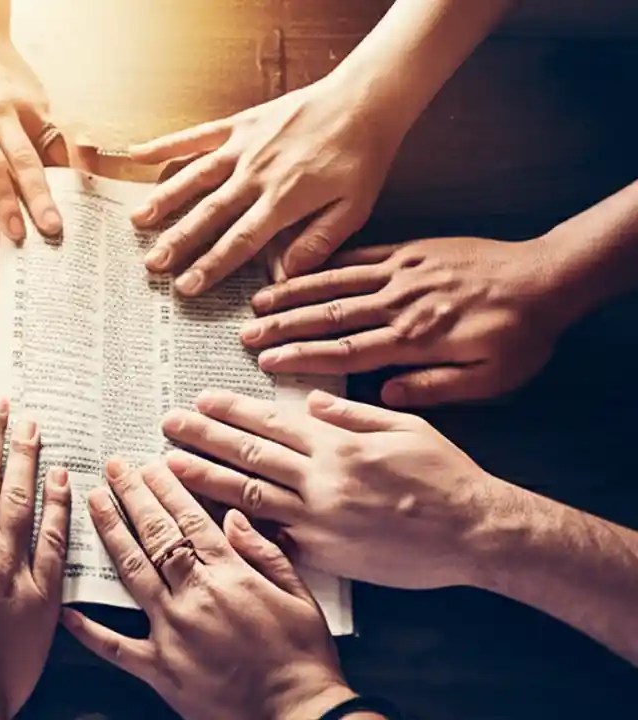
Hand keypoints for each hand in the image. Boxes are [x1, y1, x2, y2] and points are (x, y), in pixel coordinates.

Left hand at [0, 29, 67, 241]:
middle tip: (51, 231)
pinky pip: (57, 140)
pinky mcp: (42, 105)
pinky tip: (72, 196)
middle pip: (24, 160)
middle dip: (38, 198)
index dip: (2, 198)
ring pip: (47, 151)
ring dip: (58, 187)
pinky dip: (66, 168)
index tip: (13, 230)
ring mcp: (26, 107)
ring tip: (65, 221)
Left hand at [62, 460, 352, 719]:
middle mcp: (194, 596)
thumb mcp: (299, 595)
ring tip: (94, 502)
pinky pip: (115, 646)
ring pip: (132, 572)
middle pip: (155, 535)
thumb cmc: (302, 656)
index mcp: (229, 575)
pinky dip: (88, 628)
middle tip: (113, 468)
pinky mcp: (159, 669)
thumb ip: (265, 552)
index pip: (189, 519)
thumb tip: (233, 516)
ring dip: (110, 533)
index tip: (149, 464)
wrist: (297, 714)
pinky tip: (67, 609)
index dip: (166, 488)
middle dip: (132, 496)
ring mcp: (172, 632)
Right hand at [130, 76, 404, 295]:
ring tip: (138, 221)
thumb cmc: (361, 157)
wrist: (365, 100)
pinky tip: (137, 155)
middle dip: (179, 241)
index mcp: (284, 200)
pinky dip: (166, 144)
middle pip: (210, 213)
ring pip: (196, 177)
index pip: (240, 240)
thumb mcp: (354, 208)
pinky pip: (197, 135)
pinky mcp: (240, 124)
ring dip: (165, 199)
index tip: (186, 287)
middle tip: (152, 264)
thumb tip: (285, 276)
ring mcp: (244, 146)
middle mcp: (257, 174)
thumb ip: (319, 242)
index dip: (211, 265)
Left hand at [163, 389, 512, 589]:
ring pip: (248, 494)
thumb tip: (310, 403)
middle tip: (167, 424)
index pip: (271, 422)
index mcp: (339, 443)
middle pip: (248, 454)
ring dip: (204, 478)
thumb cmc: (446, 476)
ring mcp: (319, 518)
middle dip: (203, 437)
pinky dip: (237, 526)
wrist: (475, 533)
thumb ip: (353, 415)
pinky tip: (206, 520)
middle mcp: (321, 478)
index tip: (201, 399)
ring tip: (170, 467)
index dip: (231, 410)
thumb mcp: (405, 428)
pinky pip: (272, 537)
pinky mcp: (324, 553)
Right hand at [242, 237, 565, 406]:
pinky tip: (299, 268)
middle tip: (245, 336)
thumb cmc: (522, 335)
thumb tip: (382, 394)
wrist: (549, 277)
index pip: (346, 351)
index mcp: (415, 339)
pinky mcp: (410, 251)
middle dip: (283, 327)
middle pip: (328, 317)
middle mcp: (400, 304)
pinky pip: (359, 257)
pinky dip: (326, 264)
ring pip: (336, 285)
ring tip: (257, 304)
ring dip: (293, 294)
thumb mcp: (491, 378)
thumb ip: (434, 387)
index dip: (302, 357)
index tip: (267, 362)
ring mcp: (402, 274)